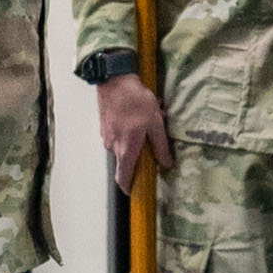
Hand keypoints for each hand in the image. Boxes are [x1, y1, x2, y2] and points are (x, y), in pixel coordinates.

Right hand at [96, 73, 172, 195]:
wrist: (115, 80)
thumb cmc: (135, 102)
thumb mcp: (156, 124)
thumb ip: (161, 146)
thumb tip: (166, 164)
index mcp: (126, 150)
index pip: (122, 178)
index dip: (128, 188)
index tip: (135, 192)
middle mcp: (113, 146)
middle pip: (127, 160)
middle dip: (141, 153)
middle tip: (154, 137)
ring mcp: (107, 136)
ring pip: (124, 144)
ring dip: (137, 137)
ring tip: (151, 119)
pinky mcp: (105, 126)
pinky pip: (119, 134)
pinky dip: (130, 129)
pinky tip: (140, 113)